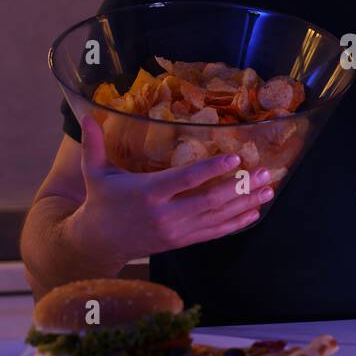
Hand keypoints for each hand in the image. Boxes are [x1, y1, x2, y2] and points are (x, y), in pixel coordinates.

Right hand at [68, 116, 274, 265]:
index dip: (211, 170)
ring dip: (245, 203)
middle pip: (209, 201)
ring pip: (217, 217)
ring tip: (269, 189)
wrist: (100, 241)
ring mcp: (176, 231)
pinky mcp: (182, 242)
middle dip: (240, 187)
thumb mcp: (95, 171)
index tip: (235, 160)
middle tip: (263, 173)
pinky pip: (214, 233)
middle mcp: (166, 214)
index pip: (185, 180)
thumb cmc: (101, 200)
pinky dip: (236, 223)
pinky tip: (255, 212)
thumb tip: (87, 114)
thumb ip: (94, 143)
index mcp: (148, 193)